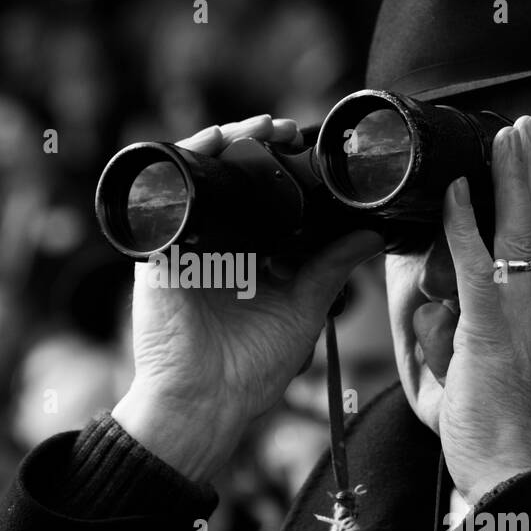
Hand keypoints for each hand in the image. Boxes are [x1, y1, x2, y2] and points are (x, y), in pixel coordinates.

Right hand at [113, 114, 383, 481]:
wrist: (203, 400)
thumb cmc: (251, 369)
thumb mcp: (304, 308)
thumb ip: (332, 267)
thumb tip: (370, 232)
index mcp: (252, 255)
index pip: (265, 196)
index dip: (283, 167)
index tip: (306, 146)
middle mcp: (219, 242)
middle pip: (233, 175)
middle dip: (256, 144)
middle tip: (284, 130)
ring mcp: (188, 241)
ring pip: (202, 174)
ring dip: (226, 142)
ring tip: (257, 129)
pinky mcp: (160, 248)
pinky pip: (167, 192)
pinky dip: (186, 160)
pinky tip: (213, 143)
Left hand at [437, 115, 530, 503]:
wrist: (517, 480)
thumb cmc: (501, 439)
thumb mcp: (497, 381)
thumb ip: (478, 345)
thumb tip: (445, 323)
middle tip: (528, 130)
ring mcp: (526, 324)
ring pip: (521, 238)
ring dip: (511, 182)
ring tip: (505, 139)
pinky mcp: (495, 337)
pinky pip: (479, 270)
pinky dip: (466, 227)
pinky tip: (456, 194)